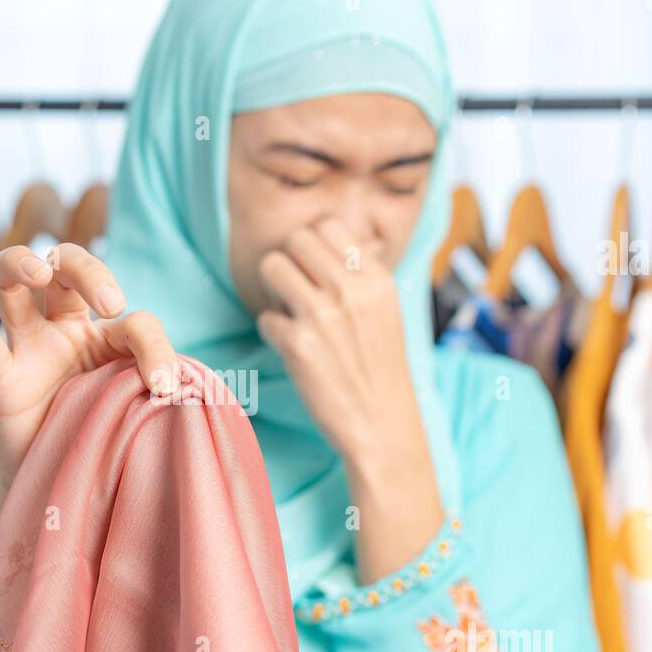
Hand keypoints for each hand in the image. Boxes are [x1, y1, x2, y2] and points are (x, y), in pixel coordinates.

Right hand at [0, 243, 179, 490]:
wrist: (60, 481)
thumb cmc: (101, 436)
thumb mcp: (135, 406)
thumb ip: (153, 386)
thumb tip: (175, 385)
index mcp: (105, 335)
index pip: (134, 320)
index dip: (153, 345)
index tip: (163, 384)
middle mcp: (63, 329)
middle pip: (64, 265)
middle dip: (86, 269)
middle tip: (110, 303)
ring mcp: (28, 347)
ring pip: (8, 282)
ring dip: (17, 264)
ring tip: (37, 273)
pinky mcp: (1, 378)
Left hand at [253, 216, 422, 461]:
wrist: (382, 426)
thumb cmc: (380, 369)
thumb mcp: (386, 311)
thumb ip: (361, 275)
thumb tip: (335, 240)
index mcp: (376, 279)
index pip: (329, 225)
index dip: (313, 246)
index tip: (316, 272)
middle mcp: (351, 290)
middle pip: (296, 239)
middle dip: (289, 263)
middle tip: (296, 292)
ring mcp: (323, 315)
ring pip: (271, 267)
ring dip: (272, 291)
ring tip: (289, 314)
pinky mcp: (298, 345)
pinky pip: (264, 318)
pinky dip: (272, 334)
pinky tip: (292, 349)